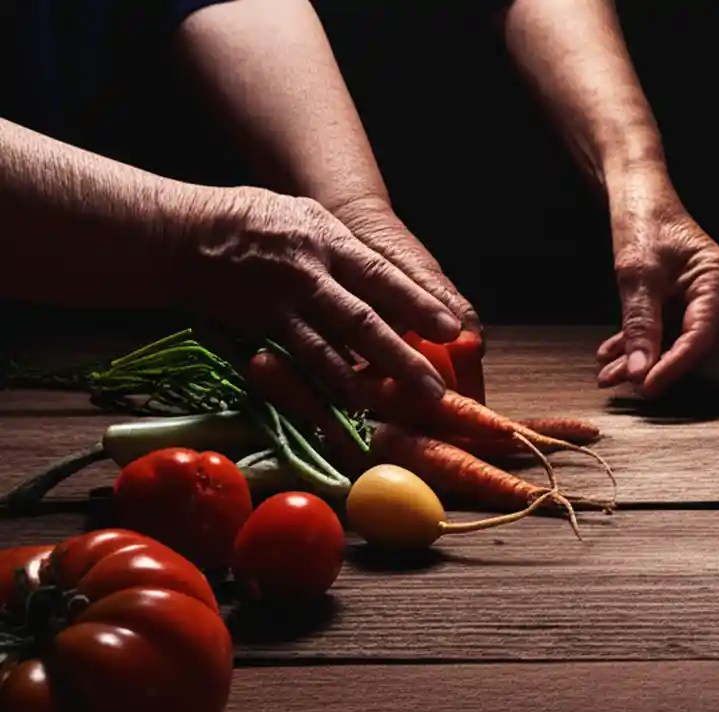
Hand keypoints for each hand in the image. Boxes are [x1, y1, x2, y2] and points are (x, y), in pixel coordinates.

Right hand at [174, 186, 460, 406]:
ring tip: (403, 401)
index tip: (451, 328)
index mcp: (328, 239)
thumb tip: (387, 284)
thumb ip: (343, 251)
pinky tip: (352, 403)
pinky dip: (329, 382)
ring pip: (336, 346)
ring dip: (372, 379)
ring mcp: (284, 301)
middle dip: (406, 353)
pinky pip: (301, 359)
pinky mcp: (261, 325)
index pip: (382, 275)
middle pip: (367, 318)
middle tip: (437, 384)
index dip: (418, 304)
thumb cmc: (252, 221)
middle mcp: (310, 271)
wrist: (183, 234)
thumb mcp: (305, 218)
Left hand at [596, 175, 718, 397]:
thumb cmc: (644, 218)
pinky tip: (612, 353)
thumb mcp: (637, 276)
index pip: (699, 335)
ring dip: (637, 356)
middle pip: (685, 341)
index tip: (647, 385)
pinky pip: (659, 327)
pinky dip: (635, 340)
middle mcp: (713, 290)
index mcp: (717, 279)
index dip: (673, 365)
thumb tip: (639, 370)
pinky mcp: (677, 297)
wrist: (634, 192)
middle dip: (650, 363)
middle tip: (620, 381)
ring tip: (608, 373)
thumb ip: (640, 326)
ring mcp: (695, 295)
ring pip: (669, 338)